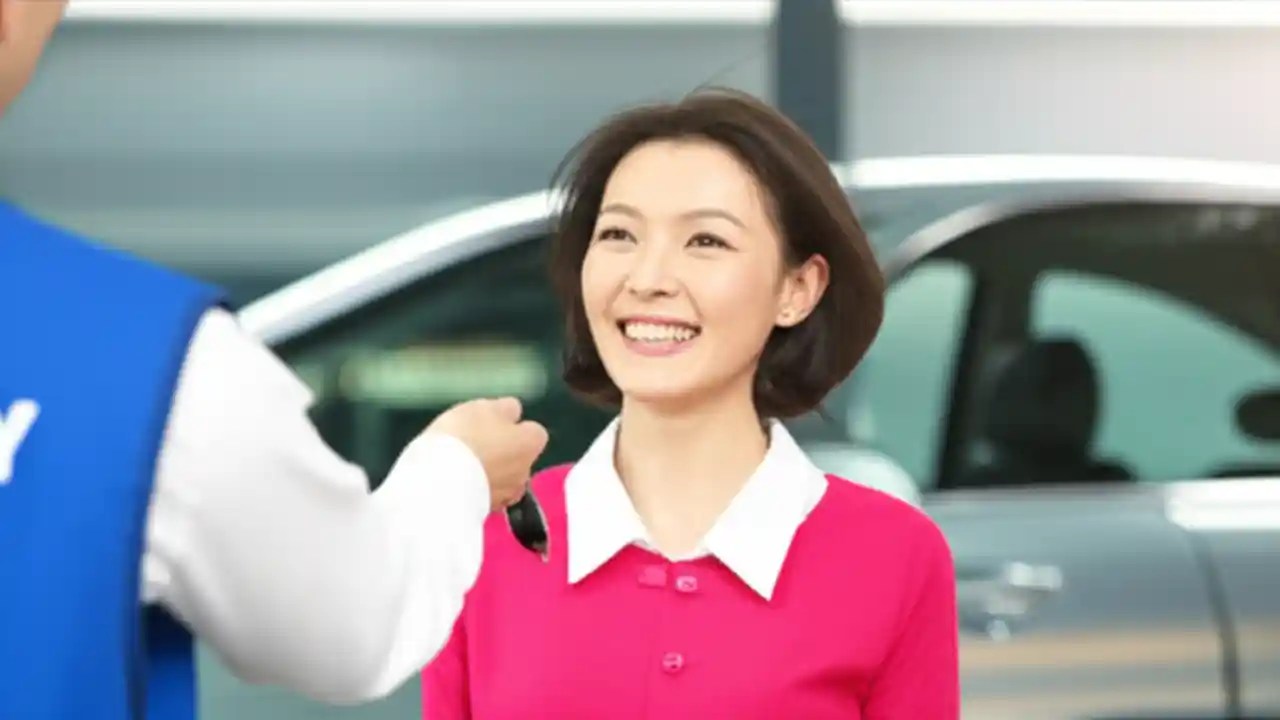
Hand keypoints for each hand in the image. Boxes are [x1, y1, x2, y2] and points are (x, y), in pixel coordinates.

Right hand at [426, 397, 548, 510]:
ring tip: (461, 462)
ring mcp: (506, 495)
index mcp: (531, 443)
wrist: (439, 481)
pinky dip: (475, 488)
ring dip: (489, 472)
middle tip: (475, 443)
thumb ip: (505, 409)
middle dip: (503, 452)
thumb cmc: (465, 437)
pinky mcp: (486, 511)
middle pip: (519, 458)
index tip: (494, 424)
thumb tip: (514, 411)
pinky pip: (484, 495)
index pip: (534, 432)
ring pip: (503, 479)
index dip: (515, 428)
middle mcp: (526, 471)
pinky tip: (455, 481)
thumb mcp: (485, 408)